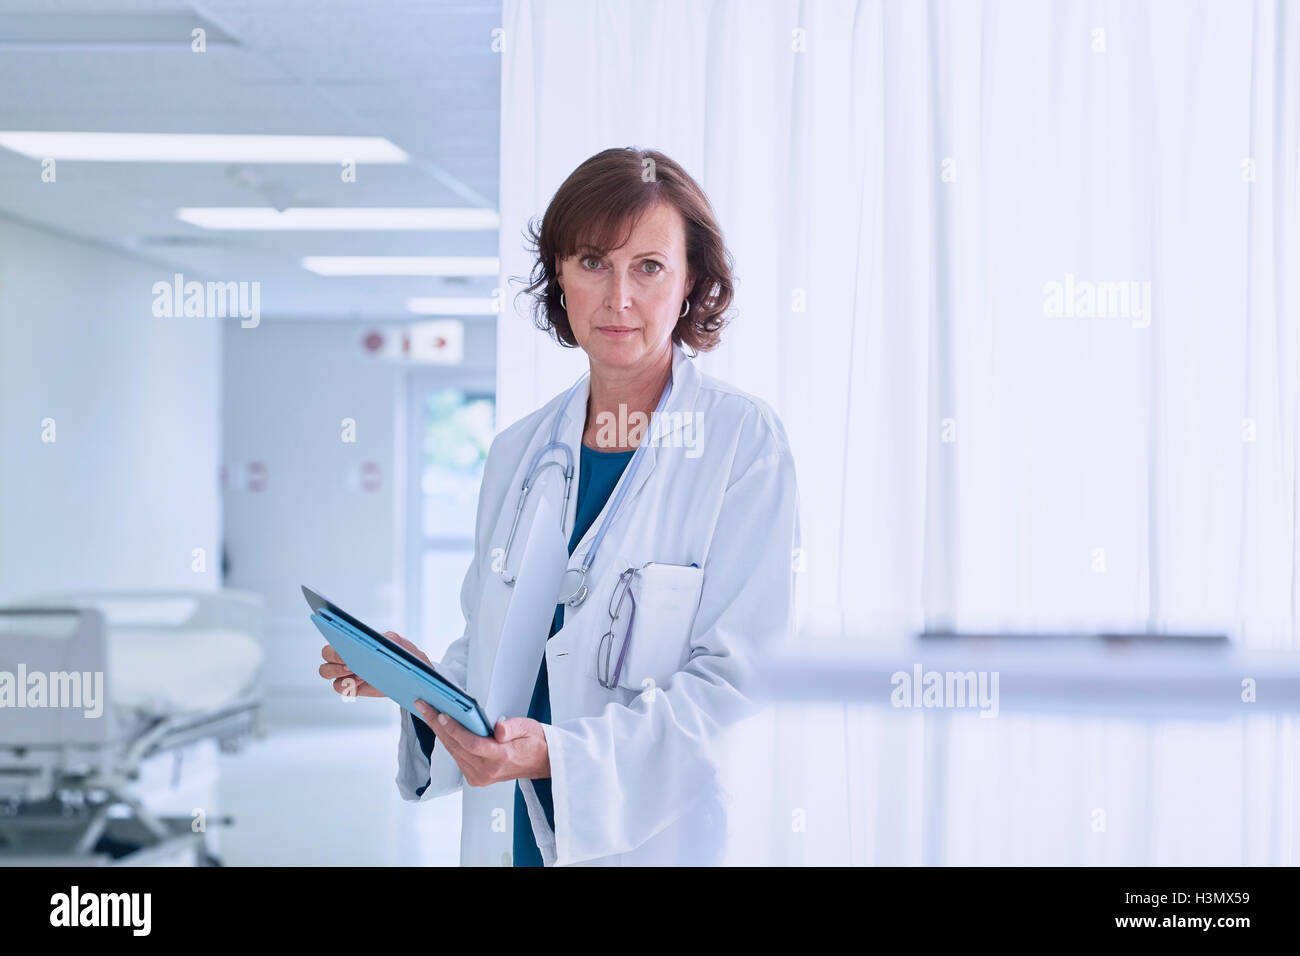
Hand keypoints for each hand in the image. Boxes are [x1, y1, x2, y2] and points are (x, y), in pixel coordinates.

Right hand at [319, 630, 429, 699]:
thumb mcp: (396, 642)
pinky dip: (347, 686)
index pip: (334, 638)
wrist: (411, 673)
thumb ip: (386, 639)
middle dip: (335, 660)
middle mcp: (346, 655)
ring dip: (338, 673)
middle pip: (326, 655)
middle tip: (350, 665)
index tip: (346, 653)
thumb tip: (376, 642)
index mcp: (353, 640)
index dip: (336, 646)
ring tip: (357, 675)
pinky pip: (340, 688)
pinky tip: (359, 684)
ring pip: (327, 672)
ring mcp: (347, 672)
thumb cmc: (402, 653)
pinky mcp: (353, 687)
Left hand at [413, 700, 550, 786]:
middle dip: (437, 725)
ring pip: (453, 752)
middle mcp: (487, 771)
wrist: (540, 762)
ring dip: (439, 731)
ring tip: (427, 712)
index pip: (472, 743)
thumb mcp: (528, 727)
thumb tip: (498, 729)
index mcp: (501, 758)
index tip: (442, 714)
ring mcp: (480, 776)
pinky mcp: (475, 777)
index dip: (455, 729)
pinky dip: (447, 741)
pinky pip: (456, 757)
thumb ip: (513, 728)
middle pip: (456, 746)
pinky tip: (440, 727)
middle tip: (424, 706)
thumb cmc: (534, 743)